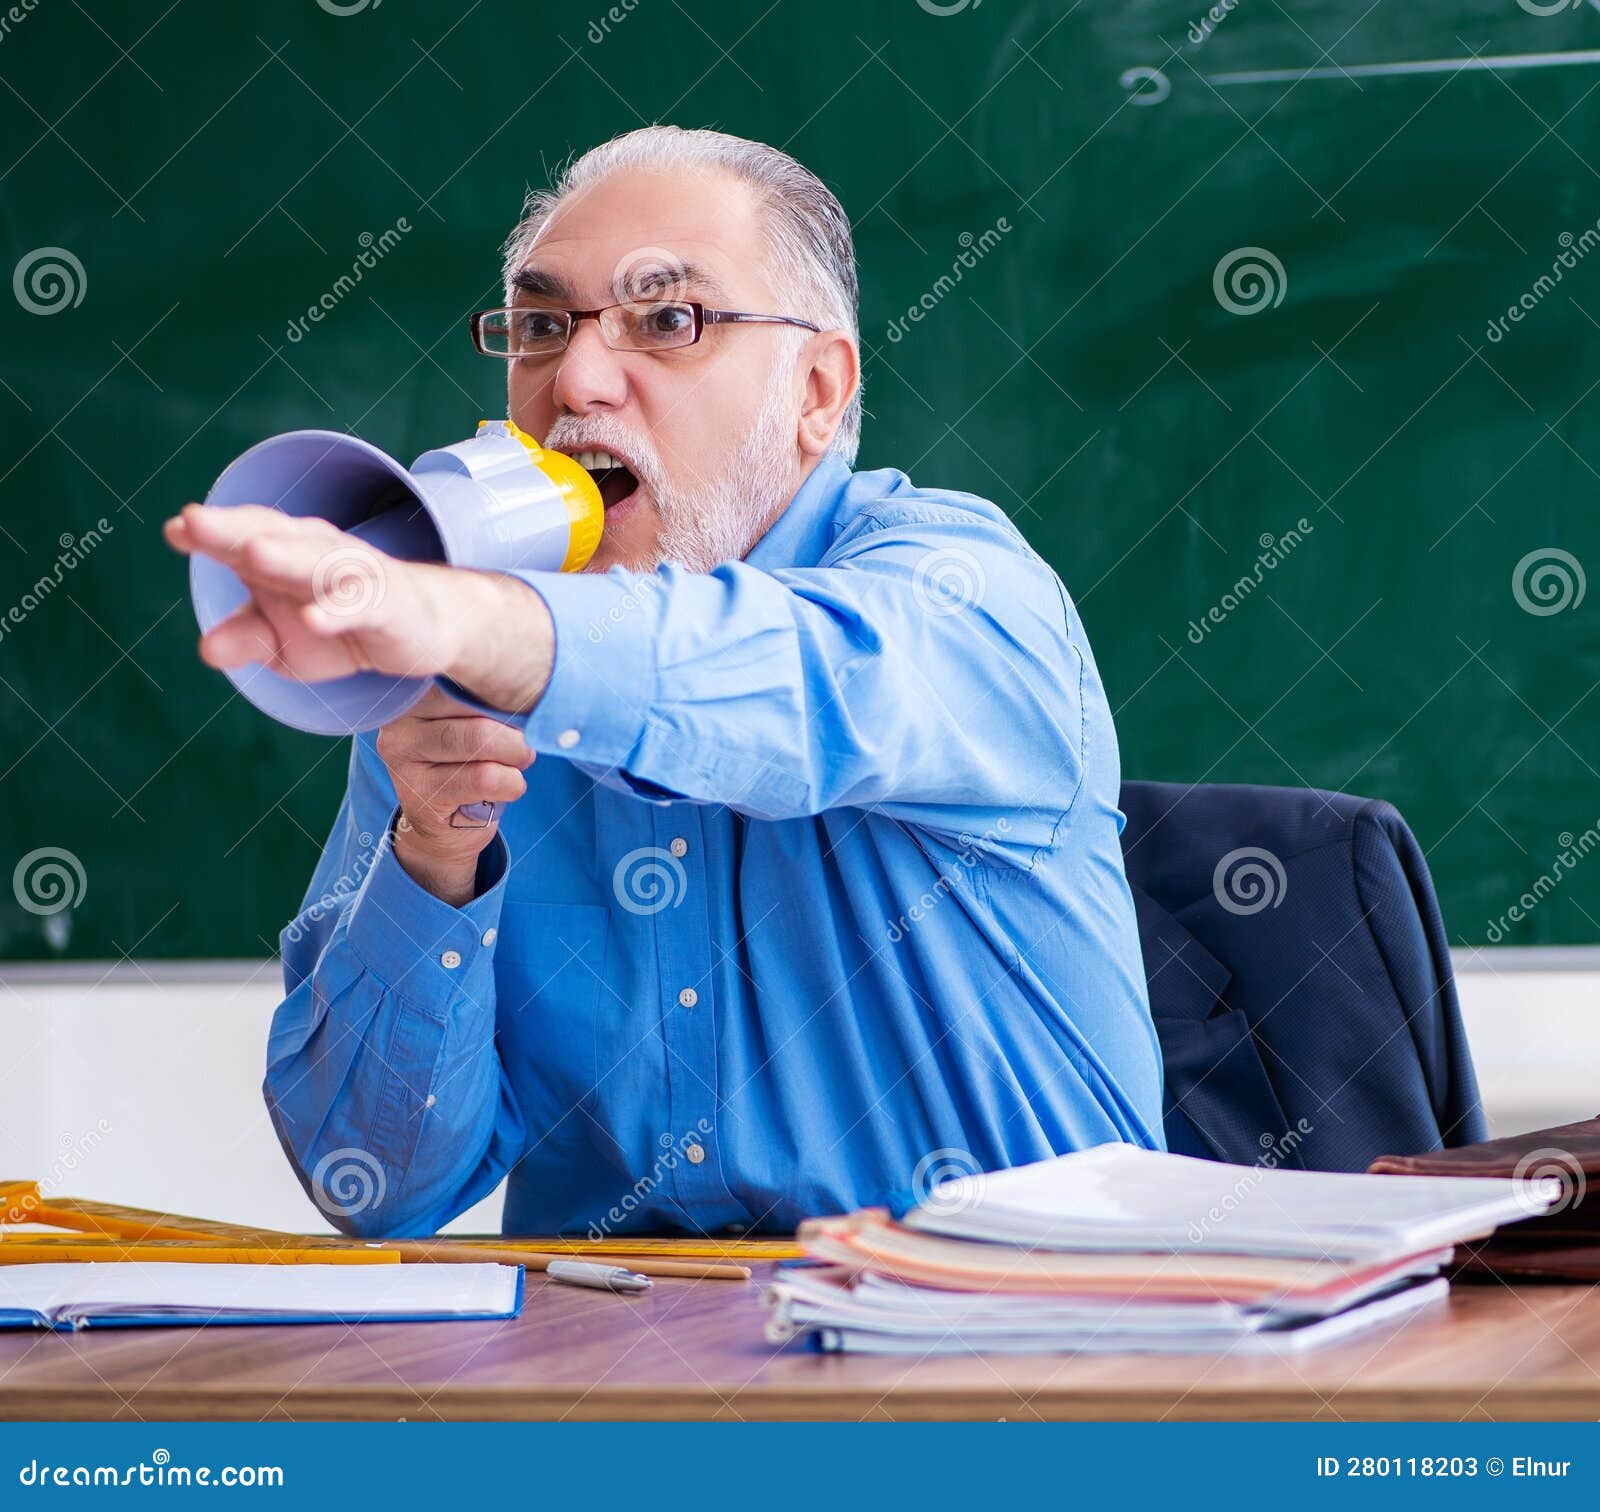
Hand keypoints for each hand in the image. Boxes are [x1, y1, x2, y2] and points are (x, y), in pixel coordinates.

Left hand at [164, 503, 555, 708]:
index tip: (175, 532)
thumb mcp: (287, 643)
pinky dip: (338, 610)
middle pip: (271, 535)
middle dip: (233, 528)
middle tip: (194, 521)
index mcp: (282, 554)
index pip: (241, 535)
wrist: (423, 627)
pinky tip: (315, 619)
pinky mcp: (387, 603)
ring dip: (285, 556)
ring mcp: (354, 574)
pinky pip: (360, 604)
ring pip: (316, 560)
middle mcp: (316, 552)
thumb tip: (206, 649)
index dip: (209, 533)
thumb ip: (247, 640)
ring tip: (251, 554)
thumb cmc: (342, 624)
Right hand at [376, 687, 534, 904]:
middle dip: (516, 725)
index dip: (506, 688)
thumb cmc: (471, 761)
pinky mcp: (419, 793)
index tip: (525, 700)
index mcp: (414, 690)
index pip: (467, 671)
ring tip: (519, 761)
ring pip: (481, 739)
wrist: (445, 828)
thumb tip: (533, 683)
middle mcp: (400, 719)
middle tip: (525, 742)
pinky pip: (485, 778)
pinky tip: (506, 786)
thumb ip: (490, 695)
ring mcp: (402, 757)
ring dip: (517, 754)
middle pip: (477, 702)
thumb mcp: (477, 719)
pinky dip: (512, 783)